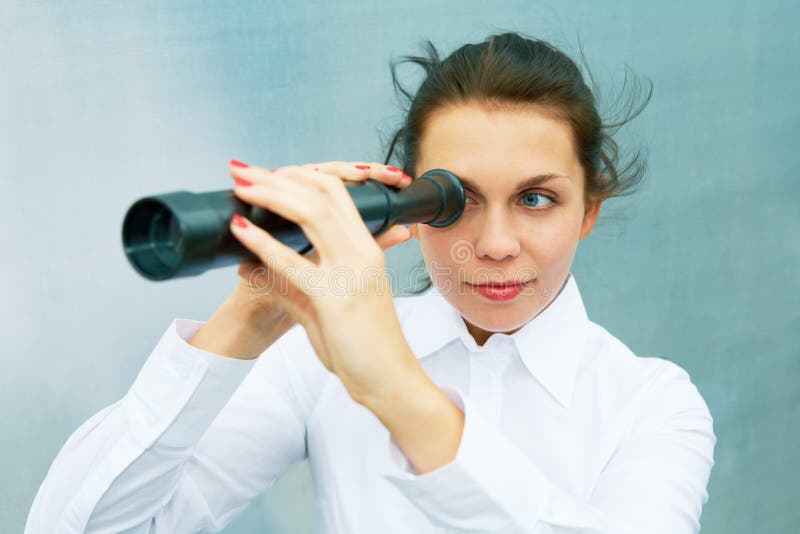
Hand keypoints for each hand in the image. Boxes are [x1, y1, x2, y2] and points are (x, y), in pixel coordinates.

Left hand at [227, 160, 420, 402]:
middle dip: (277, 177)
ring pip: (312, 214)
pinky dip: (263, 241)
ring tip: (240, 186)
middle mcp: (362, 253)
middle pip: (321, 194)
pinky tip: (240, 229)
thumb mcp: (326, 306)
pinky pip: (294, 262)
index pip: (338, 193)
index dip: (301, 175)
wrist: (388, 379)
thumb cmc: (363, 346)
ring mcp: (351, 273)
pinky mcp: (334, 298)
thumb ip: (291, 283)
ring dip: (271, 194)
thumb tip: (248, 268)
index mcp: (366, 250)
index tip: (267, 173)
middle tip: (242, 170)